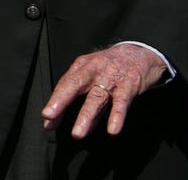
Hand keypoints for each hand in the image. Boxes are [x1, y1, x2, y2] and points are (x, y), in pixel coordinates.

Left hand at [41, 43, 167, 137]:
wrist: (140, 54)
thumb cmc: (110, 67)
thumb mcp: (91, 73)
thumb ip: (76, 96)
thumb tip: (58, 119)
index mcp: (82, 66)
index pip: (65, 83)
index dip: (55, 99)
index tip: (46, 117)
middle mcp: (94, 70)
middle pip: (75, 85)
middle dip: (61, 101)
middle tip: (50, 117)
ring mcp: (112, 77)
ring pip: (97, 97)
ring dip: (86, 116)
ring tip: (77, 133)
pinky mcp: (129, 85)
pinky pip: (122, 102)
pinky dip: (117, 116)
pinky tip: (112, 129)